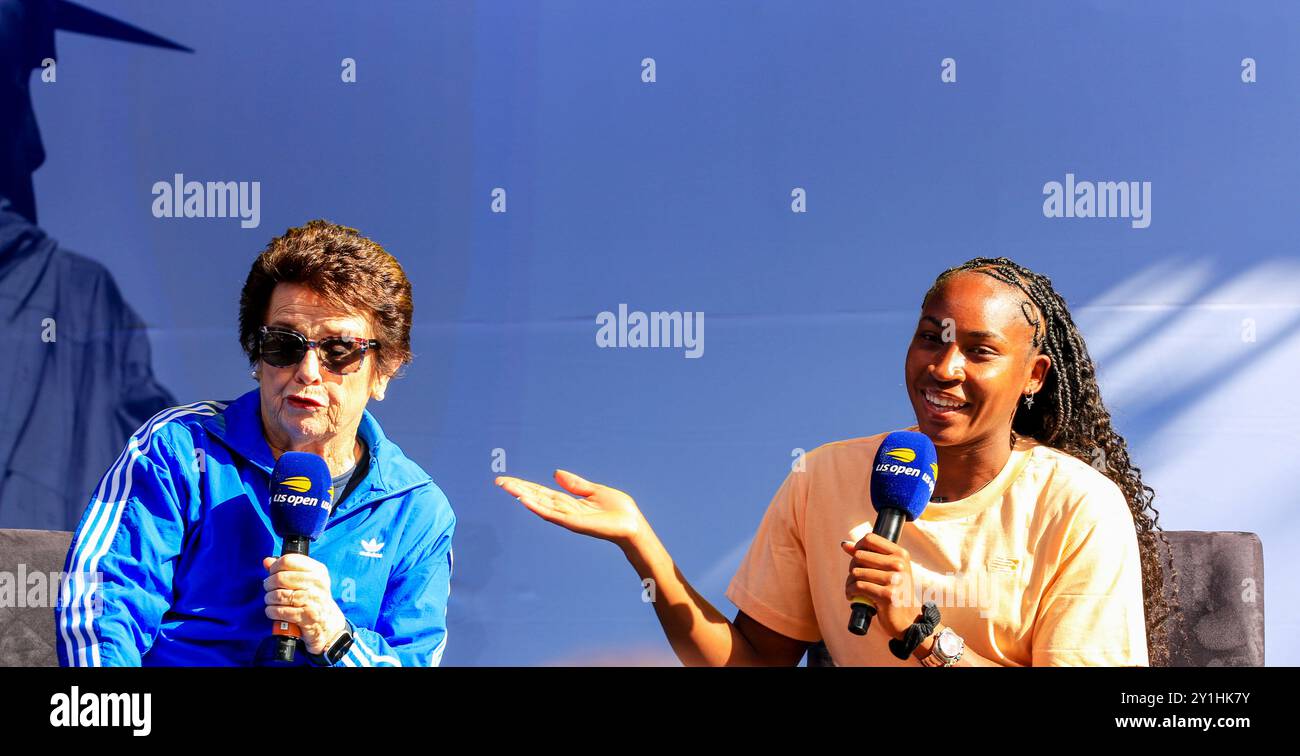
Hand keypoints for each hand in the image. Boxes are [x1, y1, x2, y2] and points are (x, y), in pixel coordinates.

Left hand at [262, 553, 347, 655]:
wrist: (327, 623)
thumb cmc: (312, 598)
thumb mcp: (306, 580)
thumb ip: (286, 569)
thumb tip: (267, 561)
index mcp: (317, 570)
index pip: (288, 560)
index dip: (275, 567)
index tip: (272, 573)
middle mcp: (317, 583)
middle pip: (280, 577)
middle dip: (269, 584)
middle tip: (269, 589)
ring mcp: (313, 599)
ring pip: (277, 595)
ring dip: (269, 599)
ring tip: (272, 601)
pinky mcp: (306, 616)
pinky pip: (279, 611)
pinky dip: (271, 611)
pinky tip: (274, 611)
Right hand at [495, 470, 645, 547]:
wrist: (632, 524)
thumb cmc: (618, 510)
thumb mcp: (594, 490)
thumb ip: (575, 484)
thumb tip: (555, 473)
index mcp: (569, 502)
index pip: (542, 492)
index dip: (525, 485)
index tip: (507, 480)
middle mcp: (564, 510)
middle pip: (536, 497)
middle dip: (518, 489)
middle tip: (499, 481)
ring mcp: (567, 517)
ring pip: (540, 505)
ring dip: (523, 496)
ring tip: (507, 487)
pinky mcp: (574, 523)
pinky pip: (553, 514)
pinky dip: (538, 507)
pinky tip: (525, 500)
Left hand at [841, 534, 919, 641]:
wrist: (906, 619)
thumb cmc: (893, 592)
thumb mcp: (886, 570)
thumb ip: (867, 555)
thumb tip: (845, 544)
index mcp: (900, 554)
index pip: (870, 539)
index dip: (857, 547)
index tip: (856, 559)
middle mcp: (899, 565)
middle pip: (859, 556)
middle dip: (852, 567)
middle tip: (854, 578)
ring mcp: (894, 580)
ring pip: (856, 572)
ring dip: (849, 582)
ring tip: (852, 589)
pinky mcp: (887, 595)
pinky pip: (857, 586)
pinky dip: (850, 591)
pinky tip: (852, 596)